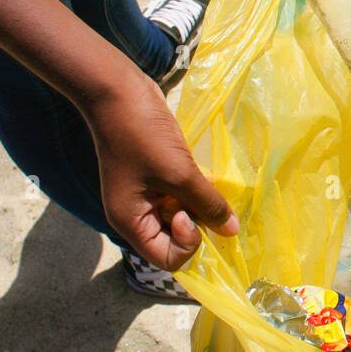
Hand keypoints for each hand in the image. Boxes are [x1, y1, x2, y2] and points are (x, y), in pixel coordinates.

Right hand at [84, 71, 238, 270]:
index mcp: (131, 222)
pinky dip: (195, 190)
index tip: (189, 213)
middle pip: (174, 240)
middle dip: (196, 225)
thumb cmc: (143, 135)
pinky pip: (181, 195)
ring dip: (199, 206)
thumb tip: (232, 232)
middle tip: (203, 197)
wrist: (118, 92)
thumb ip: (207, 204)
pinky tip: (205, 175)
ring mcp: (146, 195)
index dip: (187, 244)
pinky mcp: (156, 176)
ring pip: (181, 216)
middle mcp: (137, 214)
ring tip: (207, 185)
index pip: (167, 259)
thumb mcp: (179, 173)